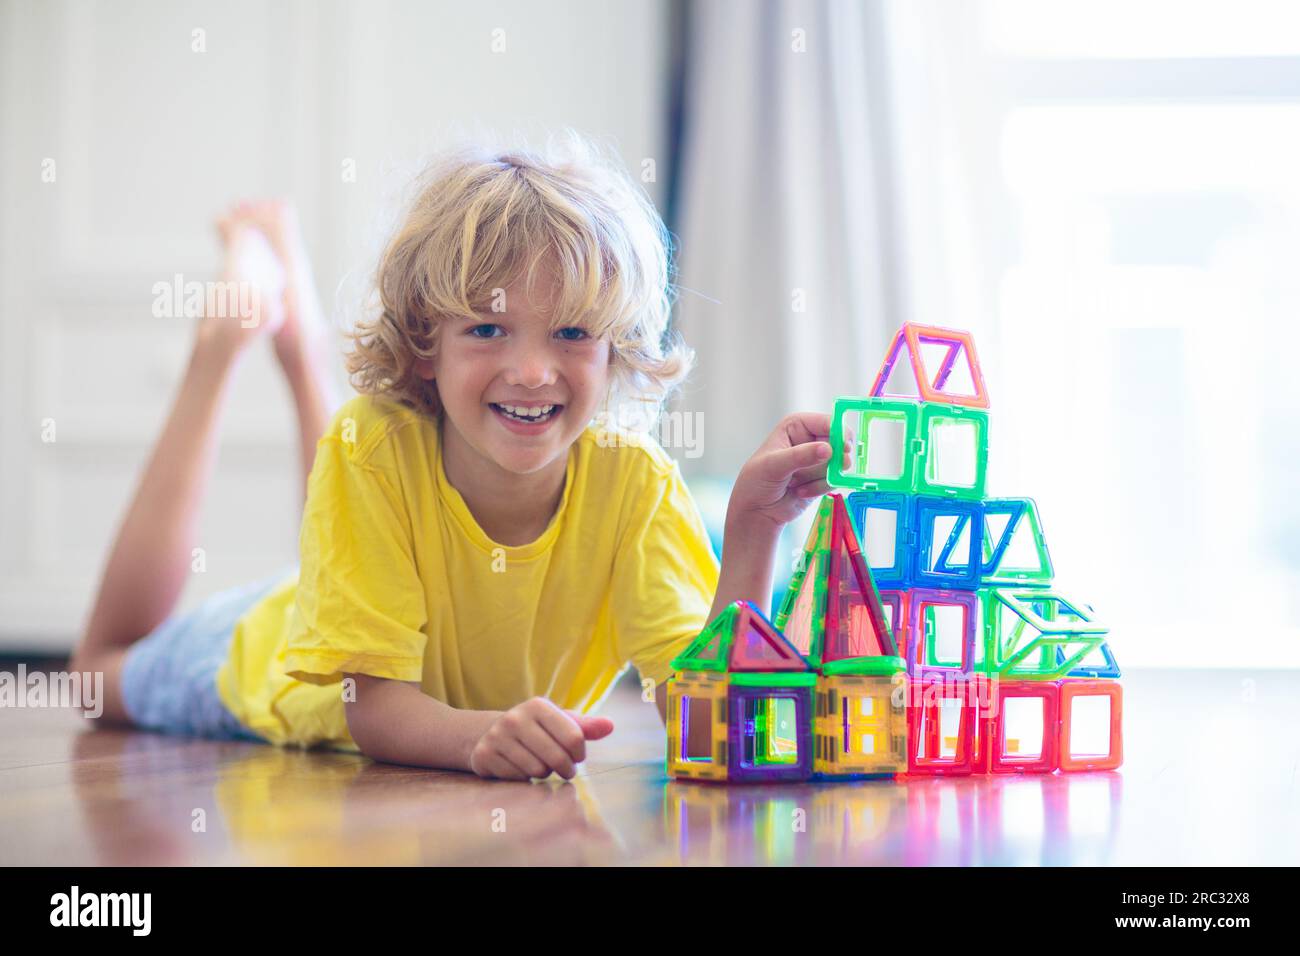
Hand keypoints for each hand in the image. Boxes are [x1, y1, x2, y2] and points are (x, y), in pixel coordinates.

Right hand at [468, 697, 613, 780]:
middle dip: (566, 768)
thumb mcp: (560, 723)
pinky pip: (518, 779)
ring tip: (540, 766)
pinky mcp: (484, 756)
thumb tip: (610, 726)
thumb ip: (586, 726)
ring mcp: (497, 737)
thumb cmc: (537, 730)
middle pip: (557, 757)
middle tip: (565, 769)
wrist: (491, 734)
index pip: (574, 737)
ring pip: (537, 771)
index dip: (579, 753)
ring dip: (544, 774)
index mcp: (538, 705)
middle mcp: (515, 718)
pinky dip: (524, 779)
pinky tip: (520, 769)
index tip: (576, 756)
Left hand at [727, 412, 835, 531]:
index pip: (826, 422)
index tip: (843, 447)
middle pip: (840, 442)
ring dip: (819, 477)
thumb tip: (827, 449)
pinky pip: (836, 480)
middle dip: (832, 459)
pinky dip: (819, 488)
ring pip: (839, 464)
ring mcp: (818, 460)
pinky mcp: (822, 478)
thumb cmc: (756, 482)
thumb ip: (800, 456)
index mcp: (796, 426)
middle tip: (827, 468)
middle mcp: (810, 439)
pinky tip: (800, 491)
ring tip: (796, 482)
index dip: (838, 432)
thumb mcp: (774, 465)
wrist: (756, 511)